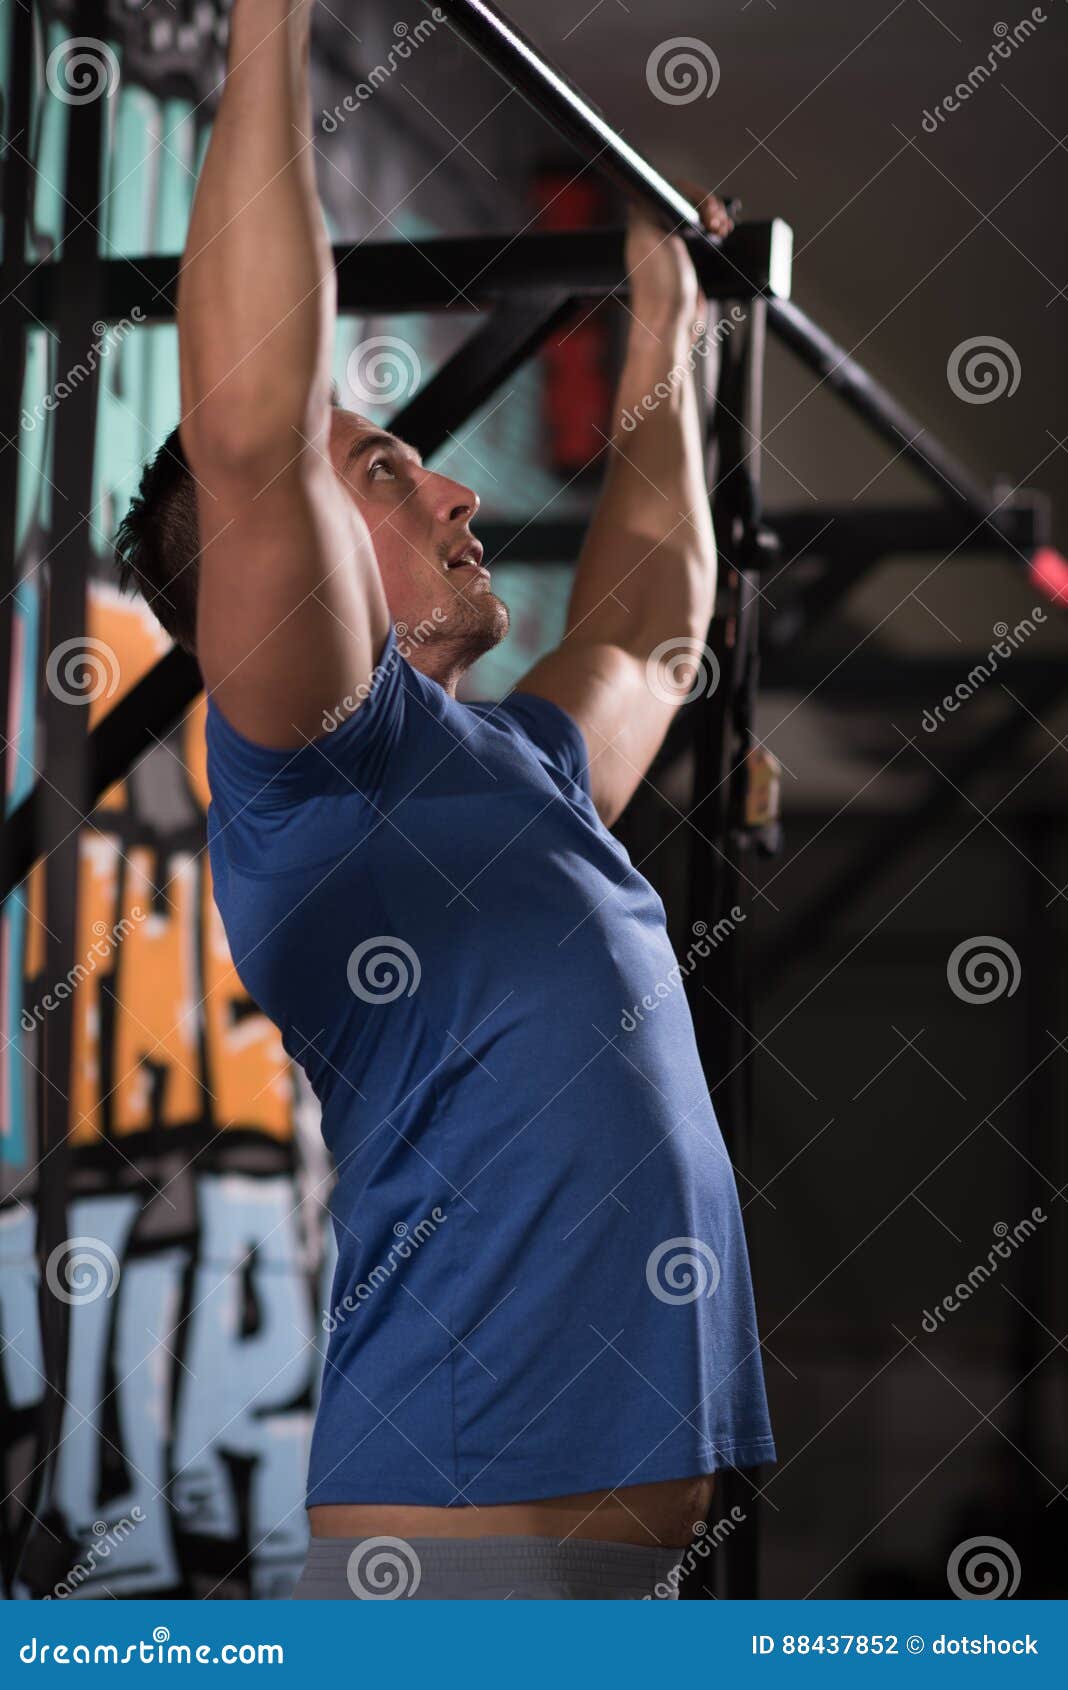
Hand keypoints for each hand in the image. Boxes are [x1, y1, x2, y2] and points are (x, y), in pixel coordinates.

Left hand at [625, 178, 732, 332]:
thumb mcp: (648, 237)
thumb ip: (648, 209)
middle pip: (689, 201)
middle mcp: (659, 232)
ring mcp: (676, 247)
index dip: (694, 194)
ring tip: (724, 229)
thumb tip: (653, 190)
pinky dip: (717, 233)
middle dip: (709, 206)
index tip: (707, 210)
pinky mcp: (690, 263)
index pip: (673, 190)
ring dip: (716, 217)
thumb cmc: (658, 286)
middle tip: (718, 222)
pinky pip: (706, 237)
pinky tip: (724, 235)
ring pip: (700, 217)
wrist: (670, 324)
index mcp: (645, 223)